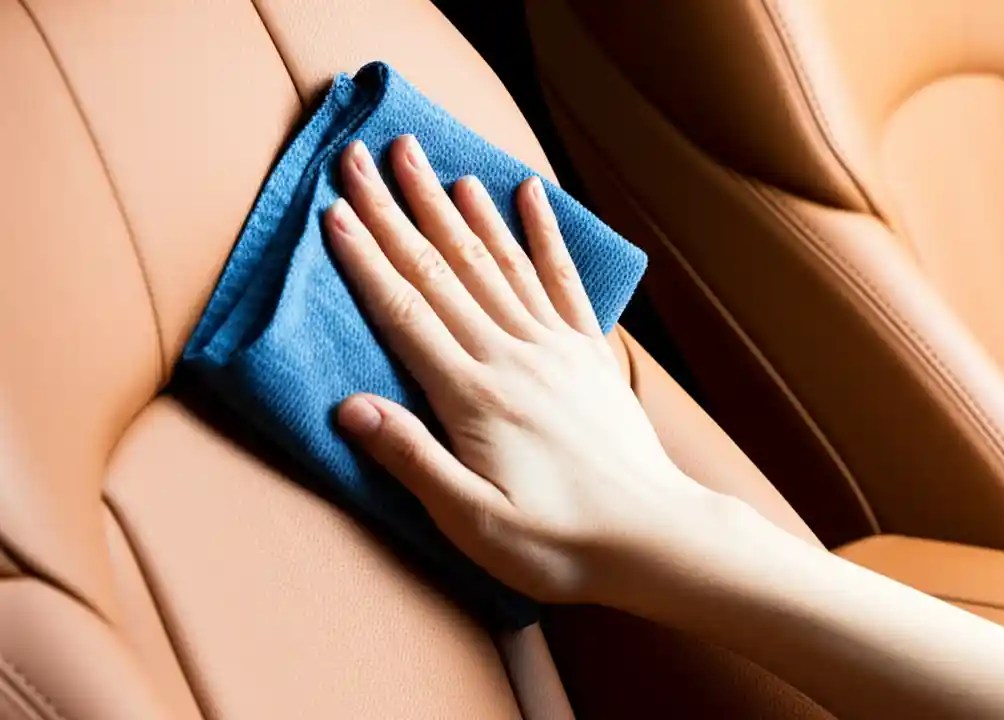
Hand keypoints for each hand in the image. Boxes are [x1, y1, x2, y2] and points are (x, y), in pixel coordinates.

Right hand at [324, 136, 749, 606]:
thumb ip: (411, 459)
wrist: (651, 535)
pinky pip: (561, 278)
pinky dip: (542, 232)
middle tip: (364, 155)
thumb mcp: (472, 521)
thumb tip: (348, 406)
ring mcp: (555, 347)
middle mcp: (512, 356)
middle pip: (443, 271)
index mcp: (473, 396)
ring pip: (496, 261)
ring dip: (456, 206)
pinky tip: (527, 192)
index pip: (406, 312)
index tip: (334, 208)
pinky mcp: (589, 352)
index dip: (366, 260)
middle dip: (397, 210)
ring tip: (427, 158)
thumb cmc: (557, 543)